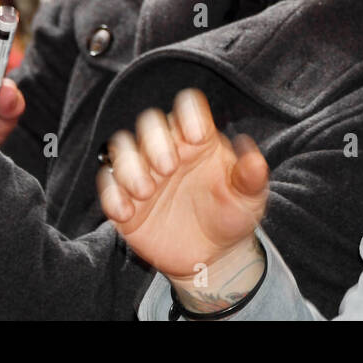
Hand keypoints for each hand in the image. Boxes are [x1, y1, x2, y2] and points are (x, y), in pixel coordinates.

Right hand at [98, 89, 268, 312]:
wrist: (213, 254)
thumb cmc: (232, 215)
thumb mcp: (249, 198)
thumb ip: (251, 178)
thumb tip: (255, 158)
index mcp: (199, 139)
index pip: (188, 108)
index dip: (189, 114)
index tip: (197, 135)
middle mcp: (167, 149)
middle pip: (150, 123)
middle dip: (155, 140)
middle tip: (169, 167)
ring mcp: (143, 173)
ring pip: (121, 149)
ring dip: (129, 166)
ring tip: (147, 190)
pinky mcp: (125, 200)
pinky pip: (107, 186)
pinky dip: (112, 195)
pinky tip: (128, 212)